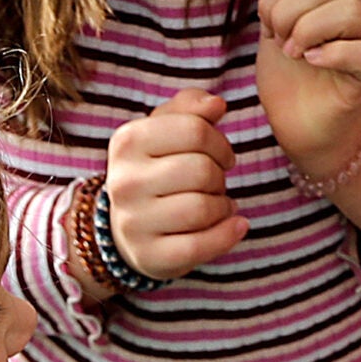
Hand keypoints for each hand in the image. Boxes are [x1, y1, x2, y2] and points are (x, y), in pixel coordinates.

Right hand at [100, 90, 248, 282]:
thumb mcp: (166, 129)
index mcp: (127, 141)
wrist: (126, 227)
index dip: (219, 142)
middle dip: (220, 175)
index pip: (195, 129)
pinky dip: (227, 234)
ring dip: (223, 204)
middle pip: (202, 170)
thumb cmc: (157, 168)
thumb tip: (216, 104)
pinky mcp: (148, 257)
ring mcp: (133, 222)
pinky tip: (236, 224)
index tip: (219, 154)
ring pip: (204, 208)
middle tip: (213, 182)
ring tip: (217, 203)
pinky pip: (200, 246)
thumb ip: (191, 106)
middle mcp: (124, 182)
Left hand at [256, 0, 360, 181]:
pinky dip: (331, 55)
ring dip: (308, 32)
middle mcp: (352, 6)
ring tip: (295, 54)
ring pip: (349, 10)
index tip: (269, 27)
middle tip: (281, 43)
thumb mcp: (273, 30)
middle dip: (286, 13)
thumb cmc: (290, 77)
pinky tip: (313, 63)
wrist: (302, 125)